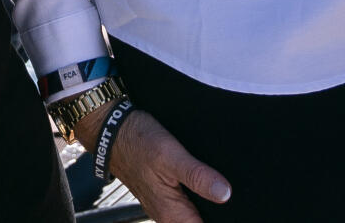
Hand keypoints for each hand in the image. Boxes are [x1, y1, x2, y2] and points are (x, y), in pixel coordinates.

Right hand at [75, 102, 230, 217]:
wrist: (111, 130)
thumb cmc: (137, 141)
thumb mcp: (171, 154)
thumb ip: (198, 176)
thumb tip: (225, 194)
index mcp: (172, 214)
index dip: (223, 219)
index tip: (233, 208)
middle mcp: (168, 216)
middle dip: (217, 214)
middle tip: (227, 195)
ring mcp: (165, 207)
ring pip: (193, 217)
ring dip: (208, 209)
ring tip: (216, 188)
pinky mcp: (164, 197)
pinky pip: (186, 208)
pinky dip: (199, 202)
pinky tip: (206, 187)